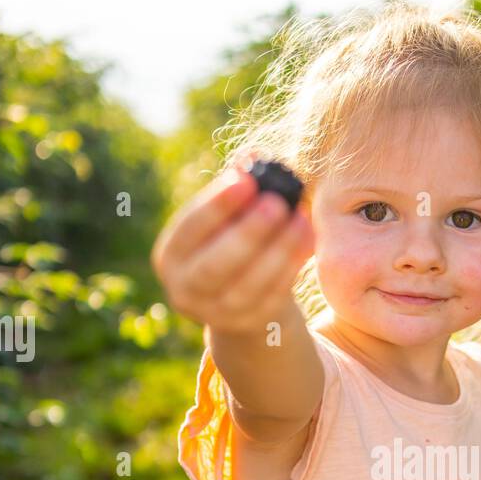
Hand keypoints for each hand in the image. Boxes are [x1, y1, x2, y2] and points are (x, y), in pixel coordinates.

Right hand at [149, 154, 314, 335]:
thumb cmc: (231, 243)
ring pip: (249, 285)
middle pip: (215, 265)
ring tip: (301, 218)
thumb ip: (237, 188)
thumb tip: (252, 156)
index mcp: (172, 255)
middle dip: (248, 232)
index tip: (245, 180)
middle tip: (277, 203)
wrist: (242, 300)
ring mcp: (218, 313)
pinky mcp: (251, 324)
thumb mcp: (227, 218)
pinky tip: (308, 238)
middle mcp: (186, 289)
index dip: (215, 205)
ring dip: (279, 249)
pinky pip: (274, 296)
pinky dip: (292, 266)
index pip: (189, 229)